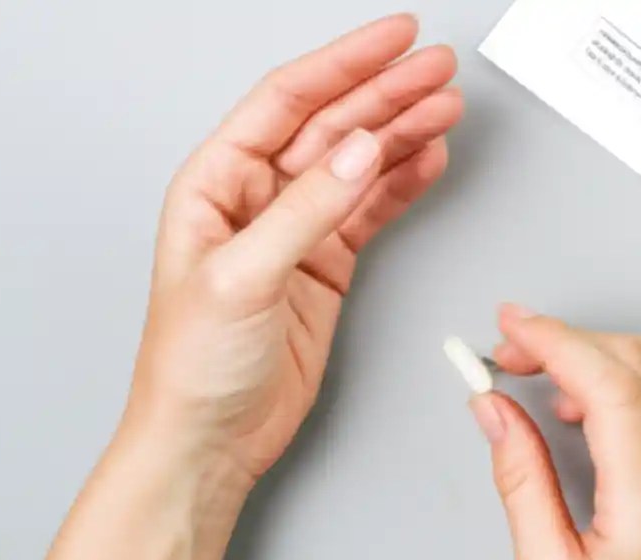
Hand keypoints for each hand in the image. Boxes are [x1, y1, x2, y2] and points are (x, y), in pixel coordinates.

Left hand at [123, 14, 462, 483]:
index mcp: (216, 184)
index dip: (344, 64)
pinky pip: (372, 209)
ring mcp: (295, 231)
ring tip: (446, 106)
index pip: (287, 102)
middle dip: (387, 92)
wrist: (210, 439)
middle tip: (438, 70)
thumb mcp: (242, 279)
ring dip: (403, 132)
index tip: (395, 40)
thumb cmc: (193, 366)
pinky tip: (429, 157)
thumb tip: (358, 153)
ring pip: (358, 163)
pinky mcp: (325, 266)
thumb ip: (305, 212)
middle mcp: (255, 198)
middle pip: (331, 125)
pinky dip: (404, 183)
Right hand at [472, 306, 640, 559]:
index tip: (510, 326)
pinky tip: (582, 404)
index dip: (557, 341)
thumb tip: (494, 407)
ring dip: (596, 354)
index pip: (613, 390)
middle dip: (568, 339)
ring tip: (538, 373)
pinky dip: (623, 382)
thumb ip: (520, 480)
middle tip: (509, 350)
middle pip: (640, 364)